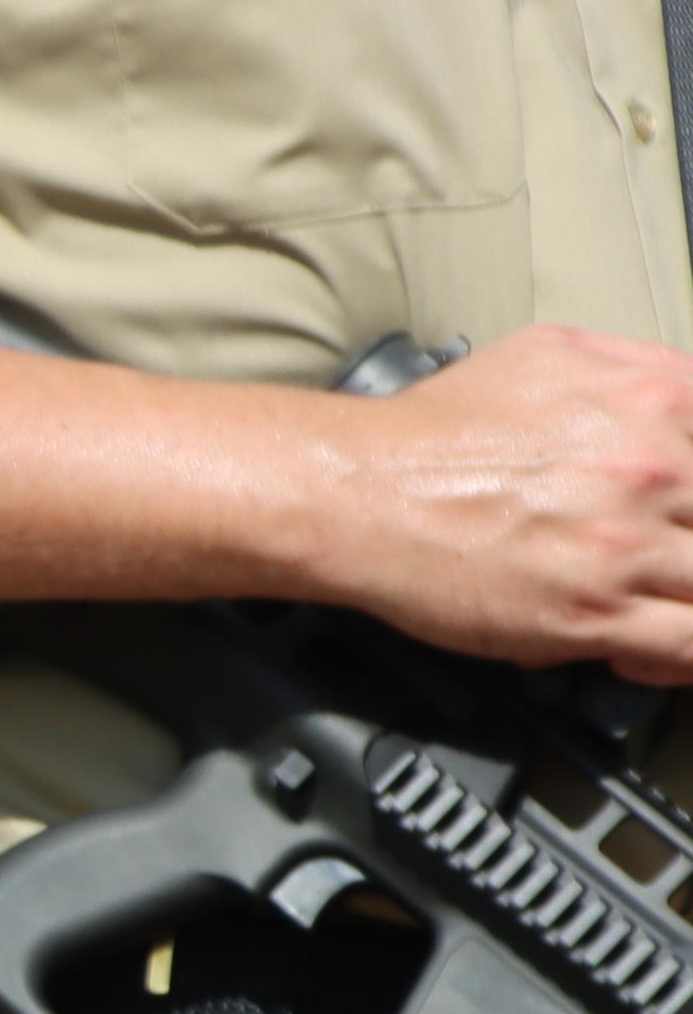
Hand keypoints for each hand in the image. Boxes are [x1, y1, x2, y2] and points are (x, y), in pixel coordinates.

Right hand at [320, 323, 692, 684]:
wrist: (355, 493)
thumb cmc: (429, 433)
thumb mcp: (548, 353)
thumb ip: (634, 368)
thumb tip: (676, 395)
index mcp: (660, 401)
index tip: (683, 517)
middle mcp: (659, 469)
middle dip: (689, 546)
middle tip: (658, 561)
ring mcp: (628, 545)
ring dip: (683, 600)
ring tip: (647, 606)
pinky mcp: (591, 612)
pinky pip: (685, 647)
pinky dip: (678, 660)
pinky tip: (644, 654)